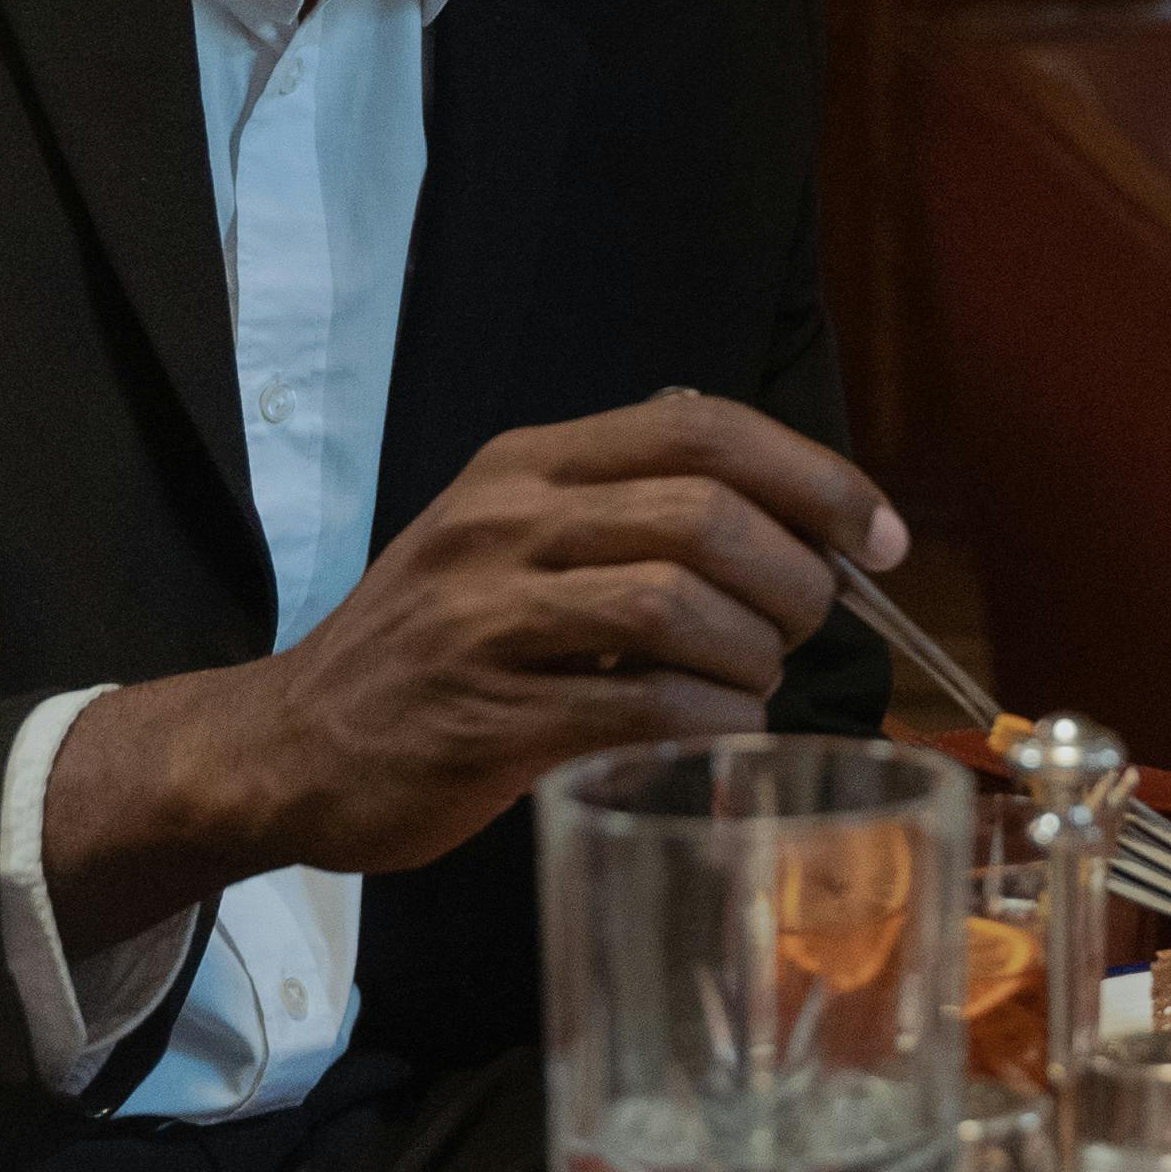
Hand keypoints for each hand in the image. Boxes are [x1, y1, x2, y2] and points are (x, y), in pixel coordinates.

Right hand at [56, 396, 902, 899]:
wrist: (290, 745)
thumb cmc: (432, 651)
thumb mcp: (509, 543)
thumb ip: (622, 515)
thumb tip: (791, 520)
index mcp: (524, 466)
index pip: (698, 426)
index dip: (813, 475)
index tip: (880, 537)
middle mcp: (503, 524)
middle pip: (704, 513)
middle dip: (794, 576)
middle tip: (807, 628)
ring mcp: (487, 619)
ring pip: (677, 605)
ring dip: (752, 656)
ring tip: (752, 687)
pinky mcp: (485, 718)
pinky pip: (637, 707)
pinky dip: (709, 722)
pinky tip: (718, 734)